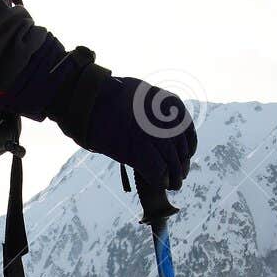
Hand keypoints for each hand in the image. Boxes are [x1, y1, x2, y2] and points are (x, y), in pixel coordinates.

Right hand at [1, 36, 196, 191]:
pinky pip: (156, 173)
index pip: (187, 130)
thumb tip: (163, 125)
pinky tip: (159, 184)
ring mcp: (152, 136)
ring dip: (174, 178)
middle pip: (180, 150)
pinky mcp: (137, 152)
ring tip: (173, 184)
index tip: (187, 156)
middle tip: (181, 175)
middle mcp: (164, 120)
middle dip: (182, 166)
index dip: (189, 147)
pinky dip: (159, 181)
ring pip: (172, 165)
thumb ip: (155, 106)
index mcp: (167, 103)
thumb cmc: (108, 94)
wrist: (88, 99)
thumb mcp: (140, 92)